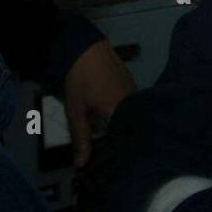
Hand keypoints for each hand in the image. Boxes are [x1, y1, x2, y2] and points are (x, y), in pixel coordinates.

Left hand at [63, 41, 136, 167]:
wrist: (86, 47)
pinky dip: (124, 114)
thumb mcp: (76, 110)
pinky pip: (132, 107)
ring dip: (123, 127)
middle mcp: (134, 104)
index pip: (125, 142)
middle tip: (108, 150)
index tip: (111, 164)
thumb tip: (82, 164)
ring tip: (110, 137)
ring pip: (132, 118)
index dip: (117, 153)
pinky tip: (114, 118)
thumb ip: (81, 138)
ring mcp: (135, 93)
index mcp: (121, 113)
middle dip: (119, 141)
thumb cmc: (80, 79)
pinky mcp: (133, 85)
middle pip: (130, 130)